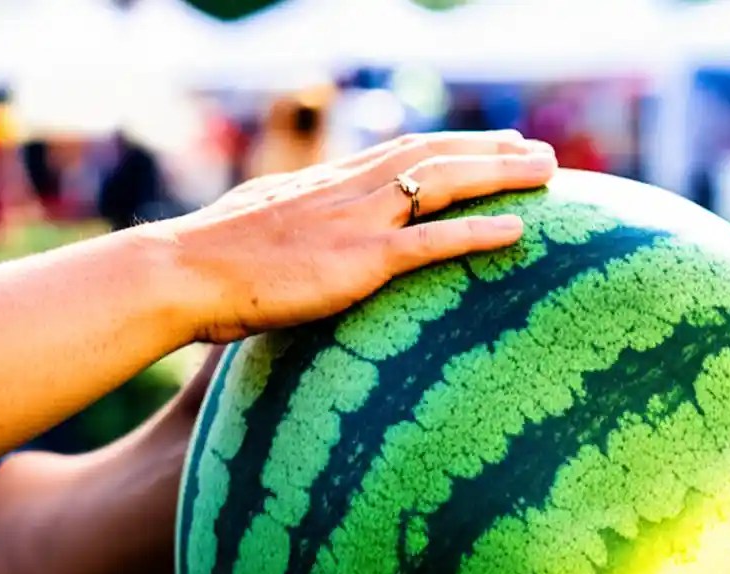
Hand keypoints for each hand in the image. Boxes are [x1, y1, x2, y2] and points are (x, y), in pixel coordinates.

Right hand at [162, 129, 556, 342]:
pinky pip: (430, 243)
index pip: (405, 152)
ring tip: (548, 172)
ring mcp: (357, 222)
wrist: (181, 272)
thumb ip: (297, 223)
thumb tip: (308, 236)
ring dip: (501, 175)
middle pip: (437, 156)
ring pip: (445, 183)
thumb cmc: (211, 260)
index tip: (494, 144)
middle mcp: (350, 190)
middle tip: (541, 152)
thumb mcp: (259, 223)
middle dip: (493, 151)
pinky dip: (477, 233)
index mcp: (329, 182)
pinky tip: (517, 231)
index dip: (455, 145)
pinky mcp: (357, 262)